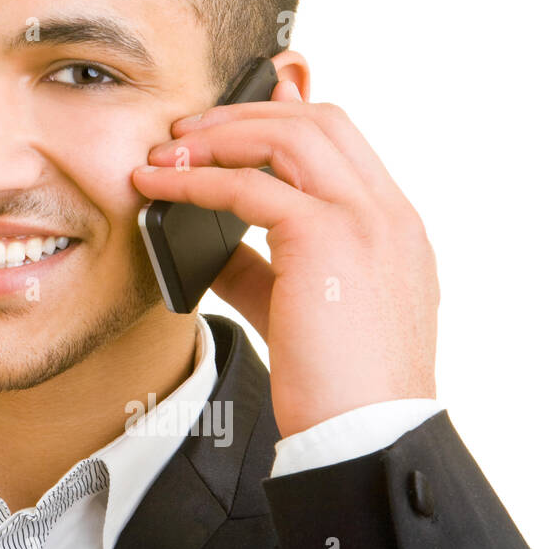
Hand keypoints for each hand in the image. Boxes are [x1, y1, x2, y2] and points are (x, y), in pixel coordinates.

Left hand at [130, 78, 438, 438]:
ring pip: (288, 134)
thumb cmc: (333, 384)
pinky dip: (194, 180)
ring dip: (219, 134)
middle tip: (187, 128)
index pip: (342, 140)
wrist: (364, 435)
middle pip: (318, 120)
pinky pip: (247, 188)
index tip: (233, 114)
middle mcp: (387, 214)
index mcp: (392, 226)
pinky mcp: (325, 239)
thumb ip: (260, 266)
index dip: (285, 115)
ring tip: (167, 149)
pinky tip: (156, 186)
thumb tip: (208, 243)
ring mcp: (364, 220)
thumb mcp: (296, 308)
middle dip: (245, 112)